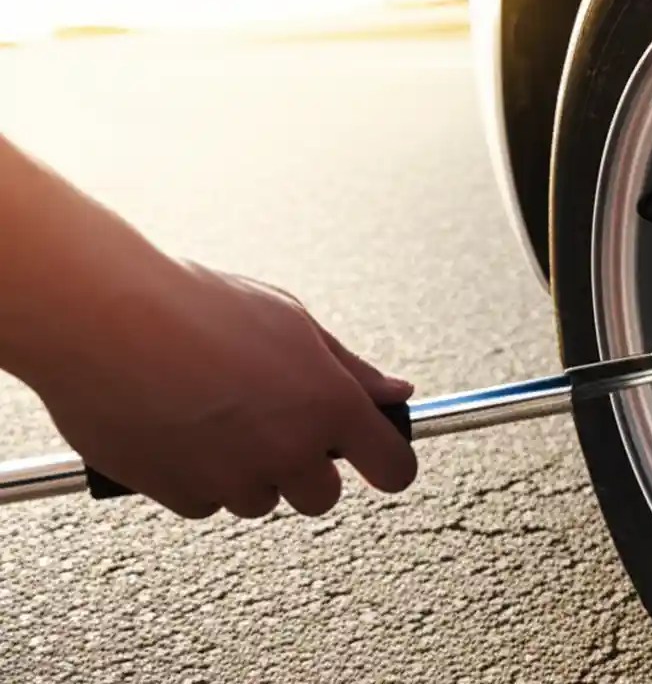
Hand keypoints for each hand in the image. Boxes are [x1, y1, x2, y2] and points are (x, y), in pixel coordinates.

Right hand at [27, 262, 416, 518]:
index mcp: (329, 404)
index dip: (389, 464)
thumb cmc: (195, 306)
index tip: (380, 460)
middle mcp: (290, 450)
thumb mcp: (290, 319)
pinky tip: (177, 428)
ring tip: (211, 411)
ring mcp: (235, 479)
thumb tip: (395, 392)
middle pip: (322, 496)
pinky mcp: (182, 496)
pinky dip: (196, 477)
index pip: (393, 468)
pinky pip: (206, 503)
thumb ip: (349, 367)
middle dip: (305, 468)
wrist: (100, 316)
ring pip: (260, 499)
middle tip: (271, 422)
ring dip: (246, 470)